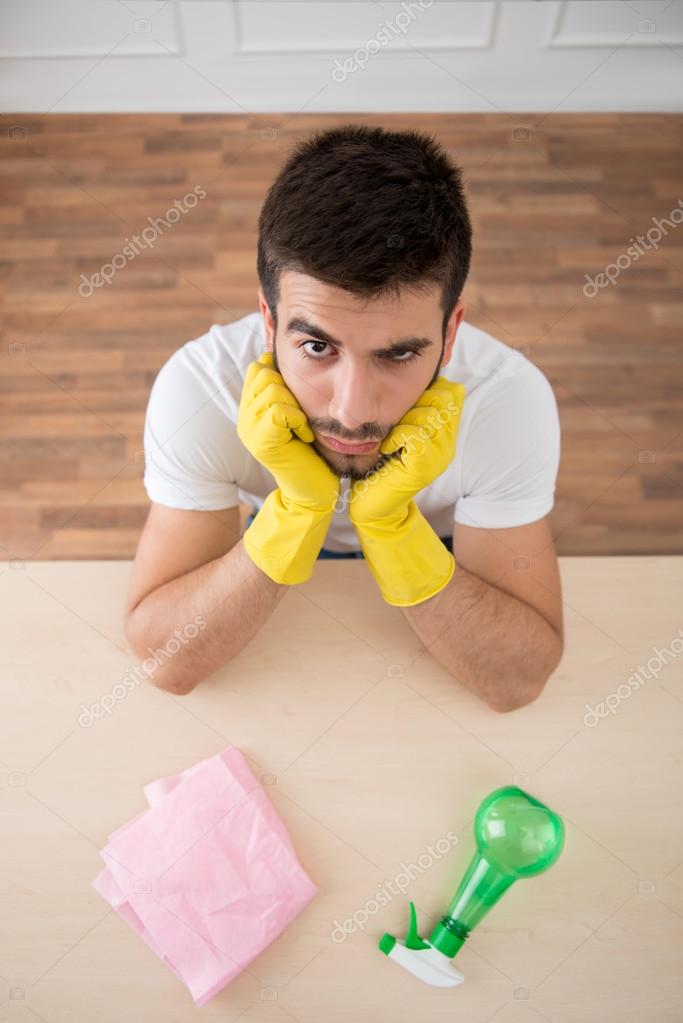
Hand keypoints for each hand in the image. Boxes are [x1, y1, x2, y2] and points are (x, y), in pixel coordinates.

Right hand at [237, 350, 339, 513]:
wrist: (314, 489)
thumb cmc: (313, 449)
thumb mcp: (300, 412)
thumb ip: (289, 388)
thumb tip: (285, 353)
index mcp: (251, 407)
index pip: (258, 366)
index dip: (282, 373)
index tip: (297, 398)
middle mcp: (244, 416)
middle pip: (264, 372)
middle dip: (290, 388)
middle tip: (300, 416)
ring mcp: (248, 429)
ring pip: (274, 389)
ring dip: (297, 406)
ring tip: (301, 428)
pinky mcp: (260, 441)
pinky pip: (280, 410)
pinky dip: (298, 420)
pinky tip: (303, 436)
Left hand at [349, 375, 465, 524]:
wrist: (372, 502)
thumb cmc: (379, 461)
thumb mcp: (397, 427)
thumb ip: (411, 406)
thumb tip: (419, 377)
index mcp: (444, 430)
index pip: (450, 392)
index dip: (426, 390)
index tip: (405, 405)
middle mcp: (448, 442)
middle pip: (440, 399)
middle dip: (413, 404)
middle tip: (396, 425)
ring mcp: (440, 456)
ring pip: (427, 416)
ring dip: (402, 422)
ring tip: (391, 439)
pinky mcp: (425, 468)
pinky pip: (415, 436)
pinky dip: (396, 437)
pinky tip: (387, 449)